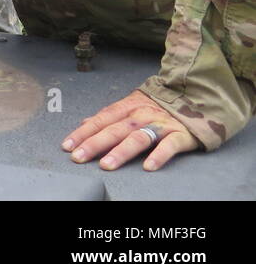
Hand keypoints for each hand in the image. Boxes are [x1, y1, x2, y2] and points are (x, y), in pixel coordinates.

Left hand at [62, 90, 199, 170]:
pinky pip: (170, 145)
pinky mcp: (181, 134)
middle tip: (79, 157)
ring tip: (106, 165)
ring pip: (138, 137)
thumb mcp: (131, 105)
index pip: (101, 120)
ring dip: (121, 152)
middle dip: (94, 144)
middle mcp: (141, 114)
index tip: (68, 145)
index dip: (83, 132)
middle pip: (114, 129)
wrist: (196, 96)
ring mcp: (161, 124)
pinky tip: (148, 167)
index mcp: (127, 106)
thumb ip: (109, 116)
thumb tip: (84, 122)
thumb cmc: (159, 105)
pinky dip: (159, 156)